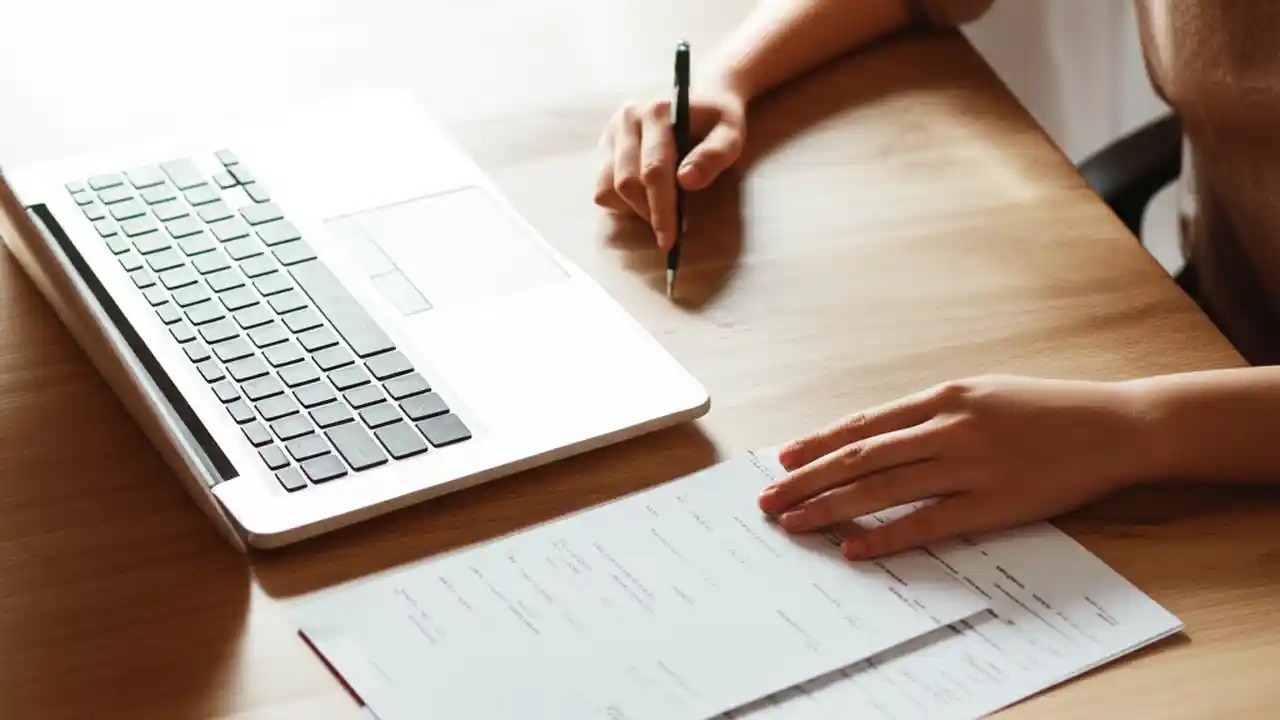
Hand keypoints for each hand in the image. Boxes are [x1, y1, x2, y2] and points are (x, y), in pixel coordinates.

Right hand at [594, 87, 746, 249]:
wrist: (702, 102)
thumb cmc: (717, 122)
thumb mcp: (730, 134)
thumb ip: (714, 155)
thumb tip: (686, 182)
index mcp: (657, 112)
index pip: (654, 169)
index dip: (662, 208)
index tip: (670, 239)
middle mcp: (628, 118)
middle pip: (627, 182)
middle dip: (649, 214)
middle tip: (670, 232)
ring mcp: (612, 133)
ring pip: (608, 188)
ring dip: (633, 209)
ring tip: (660, 208)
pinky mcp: (605, 147)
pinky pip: (602, 189)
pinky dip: (622, 203)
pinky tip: (645, 197)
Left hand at [758, 375, 1157, 558]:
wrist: (1114, 426)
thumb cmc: (1043, 409)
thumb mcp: (982, 393)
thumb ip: (931, 413)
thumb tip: (877, 437)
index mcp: (943, 397)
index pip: (863, 425)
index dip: (817, 443)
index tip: (781, 458)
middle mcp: (948, 428)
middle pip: (859, 457)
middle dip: (806, 479)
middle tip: (768, 499)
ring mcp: (970, 466)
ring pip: (882, 489)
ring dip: (830, 508)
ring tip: (794, 523)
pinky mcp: (993, 503)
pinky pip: (926, 524)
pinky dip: (885, 537)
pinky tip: (854, 548)